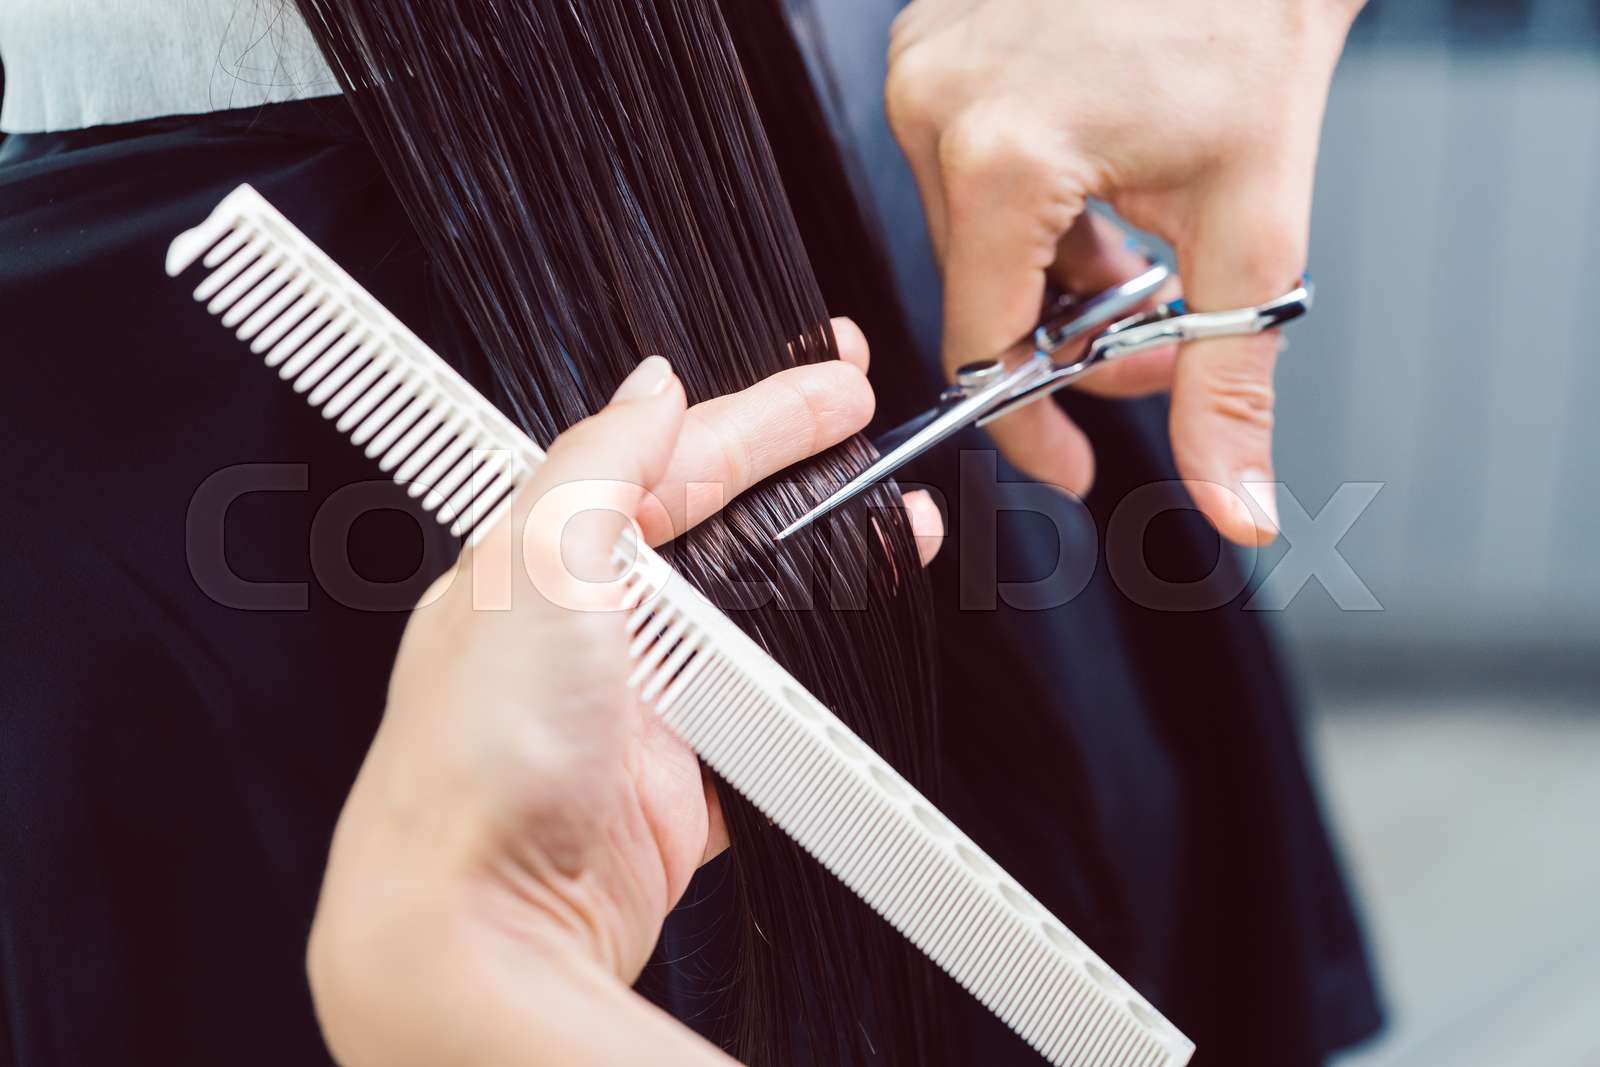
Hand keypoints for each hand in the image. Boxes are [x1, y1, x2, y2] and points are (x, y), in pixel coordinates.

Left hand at [307, 325, 943, 1065]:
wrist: (483, 928)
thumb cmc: (480, 757)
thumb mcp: (533, 565)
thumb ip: (597, 462)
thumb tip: (650, 385)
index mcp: (542, 559)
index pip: (669, 463)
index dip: (759, 419)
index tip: (835, 389)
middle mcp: (587, 627)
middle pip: (721, 530)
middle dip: (803, 480)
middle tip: (871, 435)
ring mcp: (637, 708)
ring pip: (755, 618)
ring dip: (827, 578)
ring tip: (895, 541)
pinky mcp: (676, 786)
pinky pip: (764, 723)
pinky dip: (813, 690)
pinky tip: (850, 654)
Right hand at [887, 0, 1361, 543]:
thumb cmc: (1254, 25)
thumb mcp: (1253, 228)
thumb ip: (1230, 385)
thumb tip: (1236, 510)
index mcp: (1004, 158)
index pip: (983, 348)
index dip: (1030, 425)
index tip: (1070, 461)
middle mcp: (937, 107)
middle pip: (978, 294)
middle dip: (1066, 334)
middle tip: (1149, 324)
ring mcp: (922, 68)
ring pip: (969, 236)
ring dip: (1050, 267)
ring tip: (1134, 233)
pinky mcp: (926, 46)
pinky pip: (959, 168)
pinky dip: (1027, 201)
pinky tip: (1097, 174)